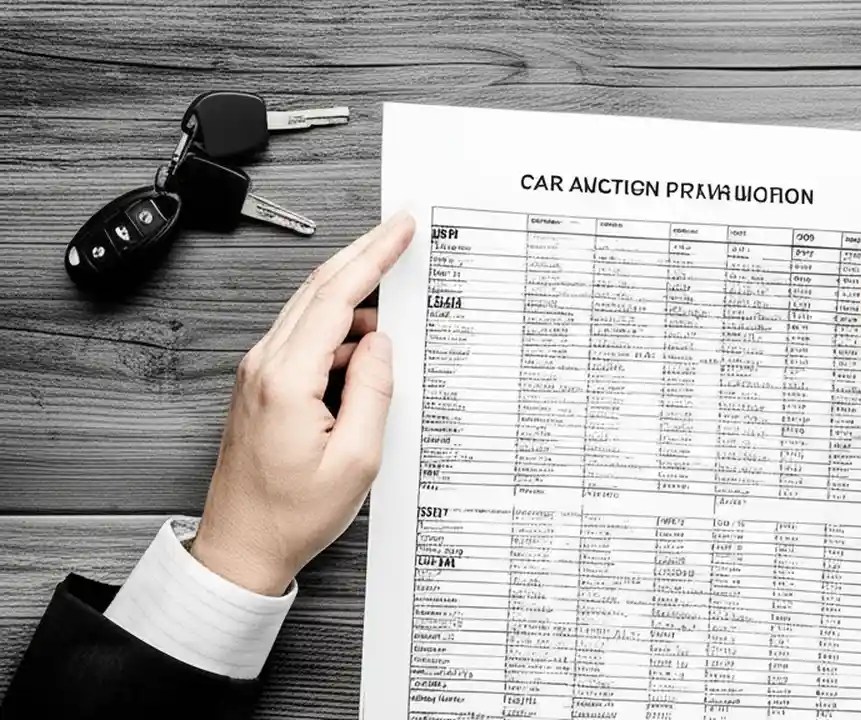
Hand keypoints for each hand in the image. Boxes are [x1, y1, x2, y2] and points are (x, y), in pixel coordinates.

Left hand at [191, 213, 414, 594]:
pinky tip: (367, 344)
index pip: (337, 296)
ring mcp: (259, 374)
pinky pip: (306, 339)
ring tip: (397, 297)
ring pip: (311, 311)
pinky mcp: (262, 387)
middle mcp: (265, 366)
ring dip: (354, 294)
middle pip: (319, 289)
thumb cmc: (291, 515)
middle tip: (399, 232)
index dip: (374, 255)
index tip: (400, 229)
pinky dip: (340, 329)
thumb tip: (381, 344)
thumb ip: (373, 392)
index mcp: (287, 379)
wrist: (241, 547)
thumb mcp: (356, 460)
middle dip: (364, 254)